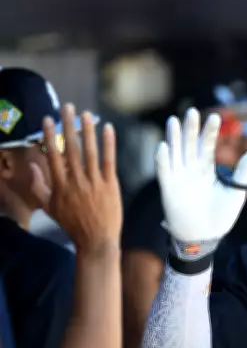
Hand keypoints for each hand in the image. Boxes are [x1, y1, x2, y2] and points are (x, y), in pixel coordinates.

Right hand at [30, 104, 121, 252]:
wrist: (96, 240)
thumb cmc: (72, 224)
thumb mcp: (50, 207)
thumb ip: (39, 186)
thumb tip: (33, 165)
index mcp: (60, 186)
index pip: (53, 156)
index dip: (51, 136)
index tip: (49, 119)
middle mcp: (76, 182)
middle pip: (72, 149)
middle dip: (69, 126)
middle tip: (68, 107)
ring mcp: (94, 183)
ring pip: (91, 152)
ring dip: (88, 131)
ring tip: (87, 113)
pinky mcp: (111, 185)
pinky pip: (110, 161)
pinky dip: (109, 144)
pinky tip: (109, 129)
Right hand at [156, 108, 246, 242]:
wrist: (206, 237)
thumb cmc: (221, 216)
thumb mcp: (236, 192)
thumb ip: (243, 172)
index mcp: (206, 169)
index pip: (207, 145)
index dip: (210, 132)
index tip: (216, 117)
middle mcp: (191, 170)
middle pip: (190, 145)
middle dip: (191, 129)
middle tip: (193, 111)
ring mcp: (179, 178)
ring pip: (175, 153)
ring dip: (174, 138)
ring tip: (175, 120)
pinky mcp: (169, 190)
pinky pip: (164, 172)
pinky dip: (163, 159)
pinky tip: (163, 145)